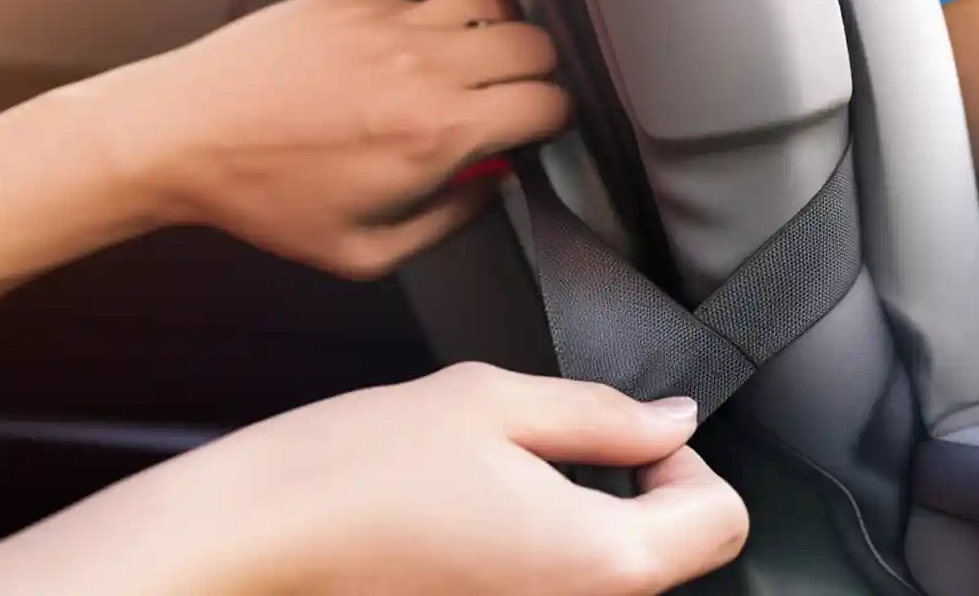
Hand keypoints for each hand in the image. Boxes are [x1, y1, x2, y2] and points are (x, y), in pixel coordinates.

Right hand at [0, 364, 748, 595]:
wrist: (256, 539)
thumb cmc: (357, 470)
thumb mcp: (495, 401)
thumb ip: (604, 413)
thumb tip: (672, 418)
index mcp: (598, 560)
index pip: (721, 518)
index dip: (684, 461)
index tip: (627, 436)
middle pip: (679, 550)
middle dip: (647, 488)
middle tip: (568, 445)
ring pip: (625, 568)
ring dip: (597, 513)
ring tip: (517, 474)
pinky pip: (567, 582)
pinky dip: (556, 543)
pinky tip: (490, 511)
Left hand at [104, 0, 567, 277]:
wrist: (182, 134)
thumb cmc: (264, 197)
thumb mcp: (365, 253)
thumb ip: (450, 223)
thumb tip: (492, 191)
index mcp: (435, 134)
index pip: (546, 102)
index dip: (555, 120)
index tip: (538, 130)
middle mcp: (421, 68)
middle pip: (534, 43)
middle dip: (537, 75)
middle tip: (511, 100)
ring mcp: (387, 24)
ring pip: (490, 1)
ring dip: (496, 33)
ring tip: (473, 62)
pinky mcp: (353, 0)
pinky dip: (431, 24)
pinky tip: (403, 56)